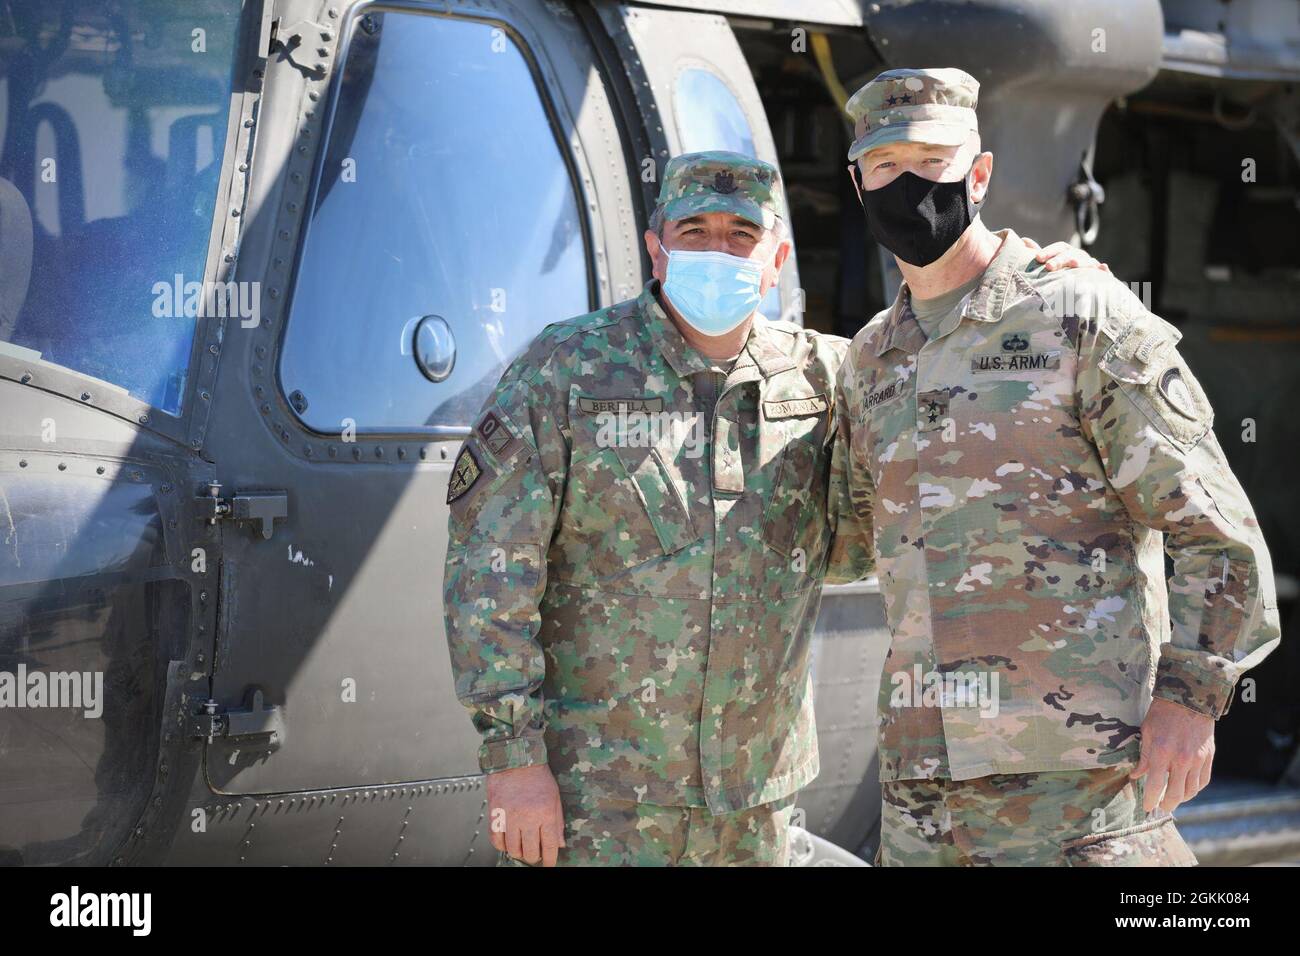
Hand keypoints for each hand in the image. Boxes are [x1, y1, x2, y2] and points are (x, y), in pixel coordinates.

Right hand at [487, 763, 565, 865]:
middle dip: (534, 857)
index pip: (550, 845)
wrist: (516, 758)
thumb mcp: (555, 797)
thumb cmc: (537, 775)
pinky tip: (507, 842)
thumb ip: (558, 822)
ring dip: (518, 852)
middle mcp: (527, 816)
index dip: (551, 859)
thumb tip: (559, 843)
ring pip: (512, 849)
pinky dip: (502, 845)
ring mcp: (509, 816)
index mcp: (545, 812)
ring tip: (522, 847)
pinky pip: (496, 839)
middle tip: (535, 854)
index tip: (550, 864)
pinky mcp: (495, 813)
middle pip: (530, 851)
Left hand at [1020, 236, 1109, 271]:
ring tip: (1073, 264)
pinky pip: (1104, 274)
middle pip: (1071, 254)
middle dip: (1060, 259)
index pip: (1059, 248)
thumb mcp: (1050, 262)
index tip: (1037, 258)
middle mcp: (1080, 257)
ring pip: (1087, 262)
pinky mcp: (1101, 278)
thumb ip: (1039, 253)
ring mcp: (1091, 266)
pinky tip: (1103, 268)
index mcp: (1067, 252)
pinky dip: (1104, 270)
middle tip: (1049, 267)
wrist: (1082, 286)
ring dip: (1080, 262)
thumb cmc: (1061, 272)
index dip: (1049, 251)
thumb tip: (1023, 240)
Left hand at [1129, 697, 1215, 813]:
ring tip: (1173, 798)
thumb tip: (1136, 776)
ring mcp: (1198, 759)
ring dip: (1181, 798)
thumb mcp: (1146, 732)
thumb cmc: (1162, 713)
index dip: (1150, 800)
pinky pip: (1203, 781)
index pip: (1155, 785)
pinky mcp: (1209, 757)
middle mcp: (1181, 759)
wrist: (1189, 699)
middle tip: (1160, 807)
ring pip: (1191, 790)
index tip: (1146, 807)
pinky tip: (1187, 788)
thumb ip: (1143, 757)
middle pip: (1176, 794)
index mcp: (1162, 752)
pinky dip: (1195, 788)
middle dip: (1167, 804)